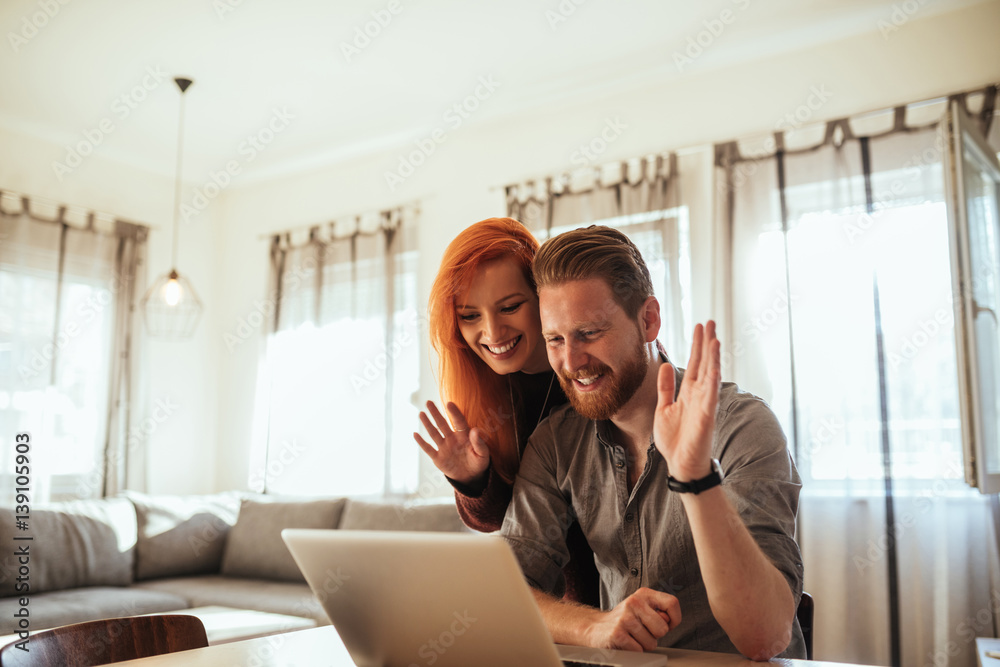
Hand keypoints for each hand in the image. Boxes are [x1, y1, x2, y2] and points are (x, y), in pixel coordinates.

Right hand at [413, 401, 489, 484]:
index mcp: (464, 436)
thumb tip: (475, 430)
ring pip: (434, 434)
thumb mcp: (483, 454)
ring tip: (421, 413)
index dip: (454, 413)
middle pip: (442, 424)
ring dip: (427, 424)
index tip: (449, 404)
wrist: (471, 477)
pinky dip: (421, 442)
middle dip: (436, 413)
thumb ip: (479, 442)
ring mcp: (444, 448)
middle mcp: (452, 439)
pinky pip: (429, 449)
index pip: (459, 421)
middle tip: (428, 402)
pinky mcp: (438, 458)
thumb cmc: (479, 462)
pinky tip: (415, 434)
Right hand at [585, 588, 680, 651]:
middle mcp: (634, 602)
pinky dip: (634, 651)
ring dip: (644, 645)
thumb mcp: (642, 609)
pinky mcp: (617, 633)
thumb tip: (667, 621)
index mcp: (644, 594)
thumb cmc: (625, 621)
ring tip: (632, 637)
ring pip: (651, 643)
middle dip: (655, 636)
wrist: (596, 628)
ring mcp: (625, 617)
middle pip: (662, 628)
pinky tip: (625, 643)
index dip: (675, 619)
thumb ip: (659, 613)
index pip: (672, 603)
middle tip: (642, 631)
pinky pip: (639, 650)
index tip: (666, 625)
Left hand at [653, 321, 720, 481]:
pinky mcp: (706, 418)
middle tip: (709, 321)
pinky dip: (712, 382)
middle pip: (704, 364)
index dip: (697, 344)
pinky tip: (714, 367)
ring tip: (714, 338)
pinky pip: (710, 397)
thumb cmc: (675, 440)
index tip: (699, 326)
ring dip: (713, 358)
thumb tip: (666, 366)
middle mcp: (699, 395)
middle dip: (706, 343)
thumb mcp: (664, 409)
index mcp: (689, 393)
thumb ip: (665, 388)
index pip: (695, 363)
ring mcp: (704, 405)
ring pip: (710, 376)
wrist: (681, 465)